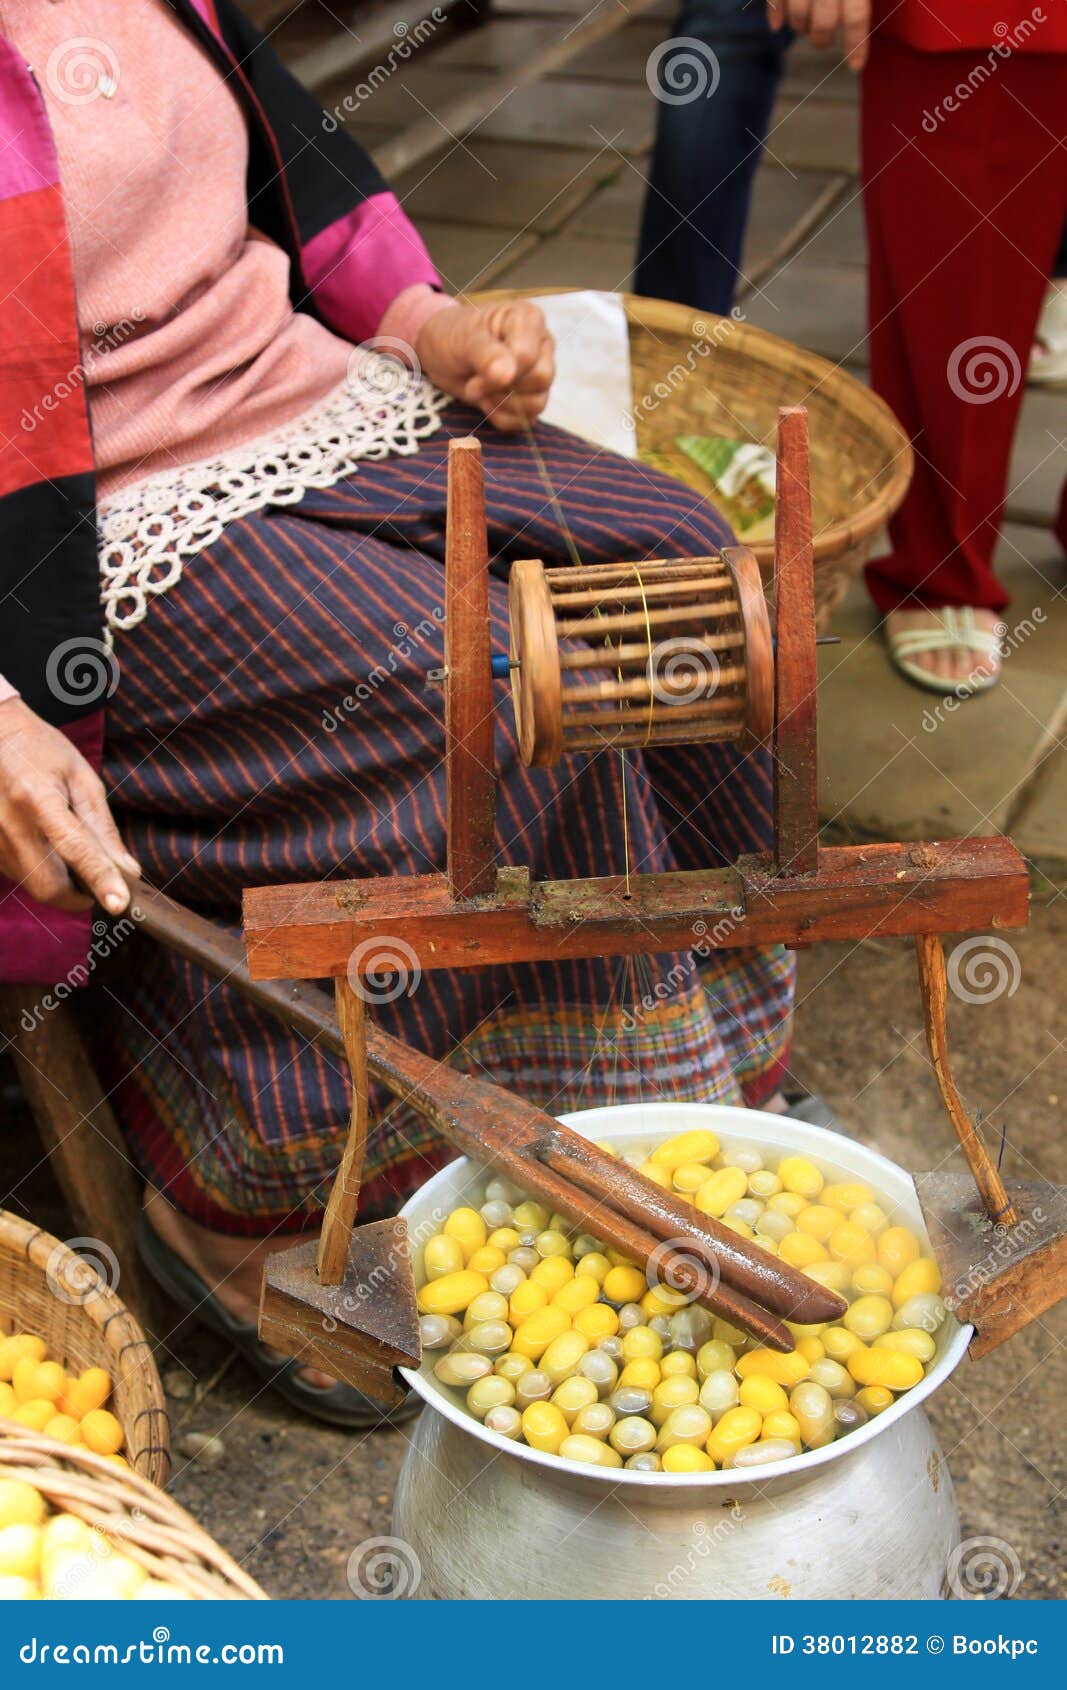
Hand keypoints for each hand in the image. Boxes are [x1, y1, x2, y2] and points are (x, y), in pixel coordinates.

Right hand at [0, 698, 139, 912]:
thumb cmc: (40, 751)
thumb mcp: (81, 779)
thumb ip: (103, 828)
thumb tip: (126, 870)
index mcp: (38, 798)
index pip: (74, 848)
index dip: (99, 879)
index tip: (118, 904)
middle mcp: (9, 824)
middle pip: (48, 887)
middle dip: (79, 896)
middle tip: (98, 884)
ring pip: (32, 885)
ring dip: (58, 882)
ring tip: (65, 848)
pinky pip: (18, 874)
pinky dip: (38, 871)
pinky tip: (42, 843)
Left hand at [416, 300, 554, 431]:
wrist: (441, 355)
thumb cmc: (453, 337)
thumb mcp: (464, 340)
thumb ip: (486, 354)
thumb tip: (507, 374)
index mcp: (528, 320)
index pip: (528, 357)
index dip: (500, 375)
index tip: (473, 377)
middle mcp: (541, 345)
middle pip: (541, 379)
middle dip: (503, 388)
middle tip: (475, 384)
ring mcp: (539, 372)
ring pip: (538, 403)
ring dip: (501, 404)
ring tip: (479, 391)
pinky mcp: (532, 397)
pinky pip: (527, 419)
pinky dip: (502, 417)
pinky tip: (486, 401)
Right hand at [766, 0, 870, 69]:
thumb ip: (861, 0)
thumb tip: (862, 18)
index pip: (857, 16)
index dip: (857, 44)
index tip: (856, 66)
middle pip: (824, 23)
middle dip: (822, 39)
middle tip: (823, 41)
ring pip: (798, 15)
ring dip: (800, 26)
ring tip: (804, 25)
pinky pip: (774, 2)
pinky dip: (775, 16)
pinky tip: (777, 25)